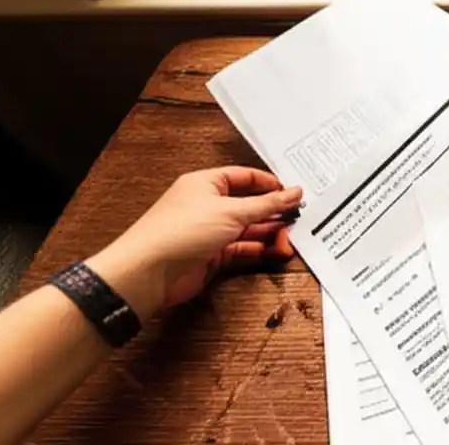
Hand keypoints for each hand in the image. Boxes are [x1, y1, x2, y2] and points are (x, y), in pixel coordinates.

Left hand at [86, 167, 302, 317]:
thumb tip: (293, 192)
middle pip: (248, 204)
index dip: (269, 184)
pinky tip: (277, 252)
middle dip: (273, 212)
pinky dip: (259, 250)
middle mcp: (208, 205)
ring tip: (292, 238)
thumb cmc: (181, 231)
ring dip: (269, 233)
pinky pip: (241, 248)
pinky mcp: (211, 255)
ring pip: (247, 229)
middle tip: (298, 218)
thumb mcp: (231, 211)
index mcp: (206, 183)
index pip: (244, 177)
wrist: (150, 272)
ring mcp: (209, 231)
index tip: (293, 193)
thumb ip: (266, 204)